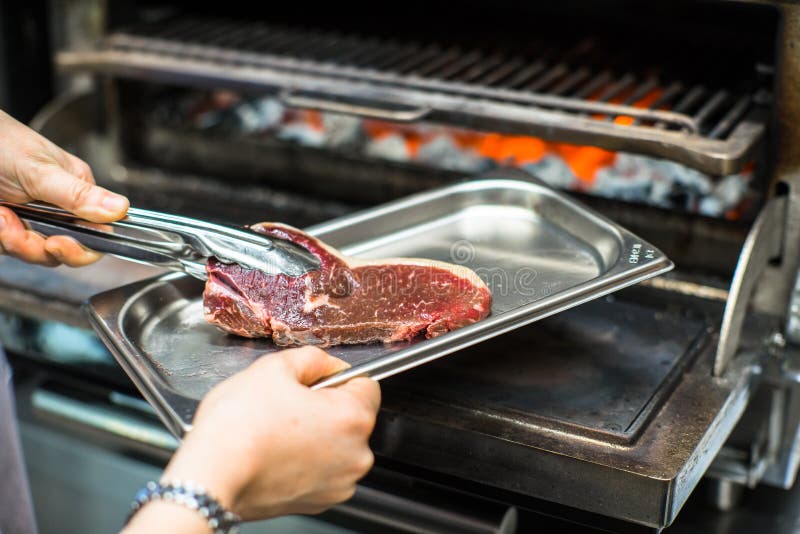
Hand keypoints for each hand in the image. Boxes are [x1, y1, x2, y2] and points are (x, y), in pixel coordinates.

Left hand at [0, 110, 128, 265]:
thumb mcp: (38, 171)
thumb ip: (78, 195)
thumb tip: (121, 209)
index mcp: (77, 191)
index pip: (97, 233)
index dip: (82, 247)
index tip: (58, 244)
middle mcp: (59, 208)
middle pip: (65, 250)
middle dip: (38, 247)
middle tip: (18, 232)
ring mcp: (32, 218)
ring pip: (34, 253)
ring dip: (14, 240)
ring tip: (1, 216)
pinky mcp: (8, 226)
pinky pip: (10, 248)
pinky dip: (1, 238)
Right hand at [136, 346, 379, 527]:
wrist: (210, 477)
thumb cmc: (239, 426)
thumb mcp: (275, 367)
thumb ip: (312, 358)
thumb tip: (325, 364)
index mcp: (353, 417)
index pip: (368, 383)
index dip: (339, 375)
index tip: (316, 378)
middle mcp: (357, 455)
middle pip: (353, 415)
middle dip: (327, 405)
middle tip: (289, 404)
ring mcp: (340, 483)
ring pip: (338, 444)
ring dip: (318, 434)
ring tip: (279, 430)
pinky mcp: (321, 501)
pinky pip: (324, 469)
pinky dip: (308, 460)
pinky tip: (279, 452)